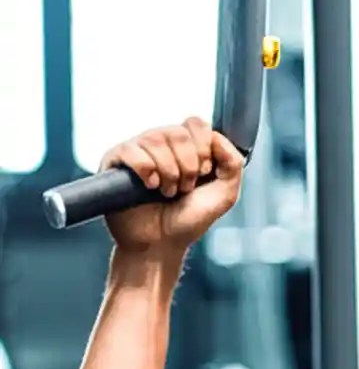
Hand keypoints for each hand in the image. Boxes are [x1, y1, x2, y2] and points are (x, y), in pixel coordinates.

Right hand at [100, 117, 244, 254]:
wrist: (160, 244)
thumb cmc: (189, 220)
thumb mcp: (224, 194)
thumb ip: (232, 162)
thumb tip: (217, 136)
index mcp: (186, 146)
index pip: (196, 124)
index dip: (203, 148)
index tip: (203, 173)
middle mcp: (161, 143)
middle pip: (178, 131)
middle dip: (188, 165)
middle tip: (185, 187)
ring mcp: (138, 151)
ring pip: (155, 139)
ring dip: (169, 171)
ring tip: (167, 191)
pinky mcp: (115, 161)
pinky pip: (131, 150)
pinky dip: (146, 169)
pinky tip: (149, 186)